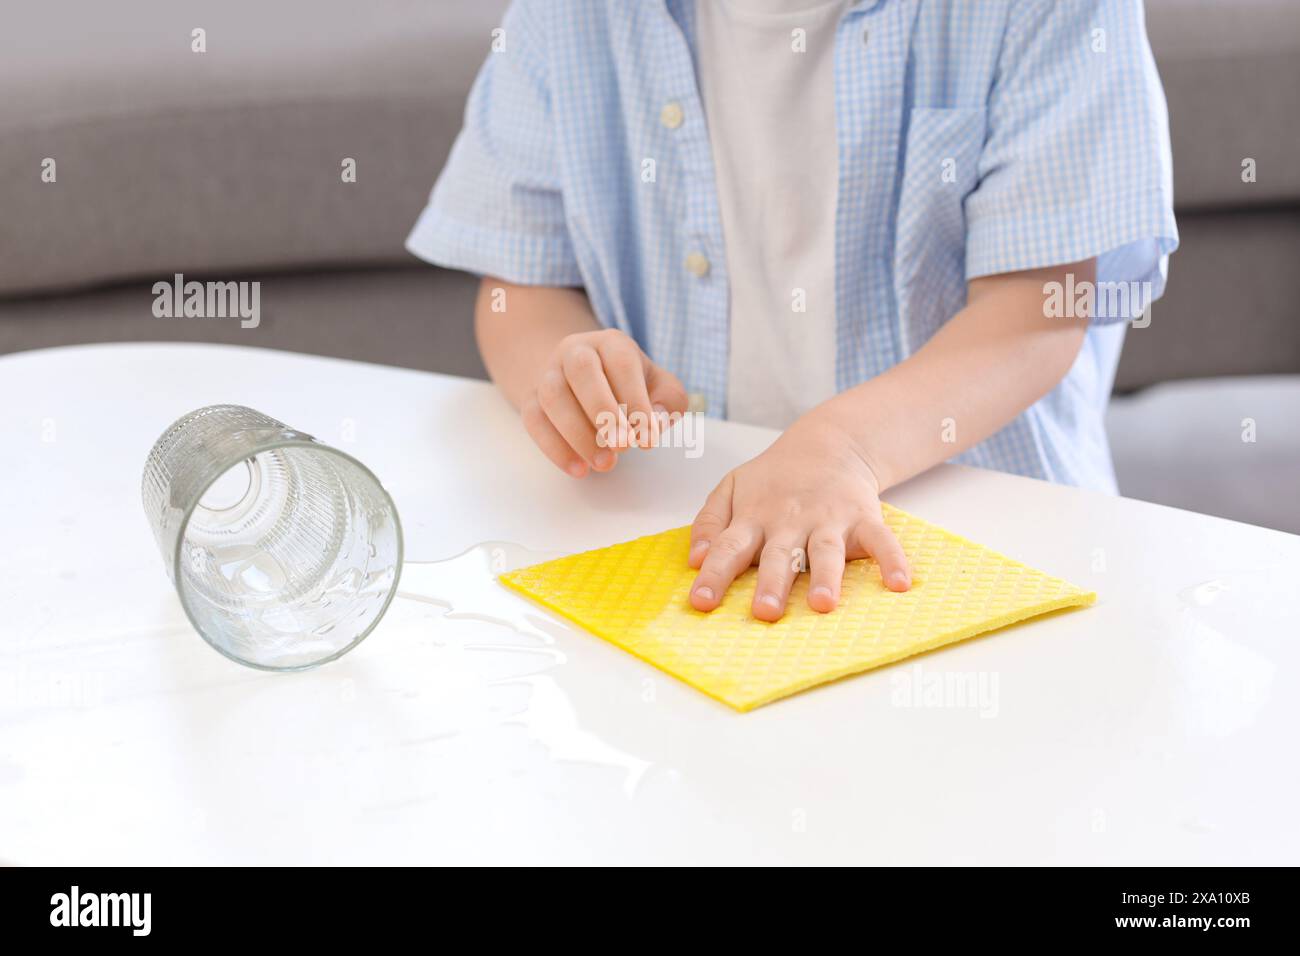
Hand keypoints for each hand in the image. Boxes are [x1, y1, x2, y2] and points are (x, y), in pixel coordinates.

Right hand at [521, 328, 688, 476]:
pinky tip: (580, 470)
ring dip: (578, 433)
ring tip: (605, 464)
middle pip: (581, 370)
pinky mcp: (531, 400)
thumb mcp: (658, 386)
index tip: (648, 438)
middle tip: (623, 447)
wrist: (582, 380)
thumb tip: (656, 420)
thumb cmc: (629, 386)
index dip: (635, 400)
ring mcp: (548, 374)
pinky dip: (554, 448)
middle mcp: (575, 351)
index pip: (622, 363)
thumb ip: (668, 400)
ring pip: (553, 396)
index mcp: (611, 343)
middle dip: (602, 410)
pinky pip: (534, 420)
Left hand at [687, 415, 911, 620]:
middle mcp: (790, 521)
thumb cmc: (775, 479)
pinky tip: (899, 584)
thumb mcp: (732, 488)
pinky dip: (893, 560)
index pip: (729, 548)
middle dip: (772, 583)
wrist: (828, 444)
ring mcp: (829, 520)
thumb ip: (710, 522)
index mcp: (755, 517)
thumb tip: (695, 559)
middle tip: (765, 612)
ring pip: (826, 551)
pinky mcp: (864, 518)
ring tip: (823, 604)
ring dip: (826, 577)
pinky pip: (881, 540)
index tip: (701, 601)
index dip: (714, 574)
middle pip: (779, 555)